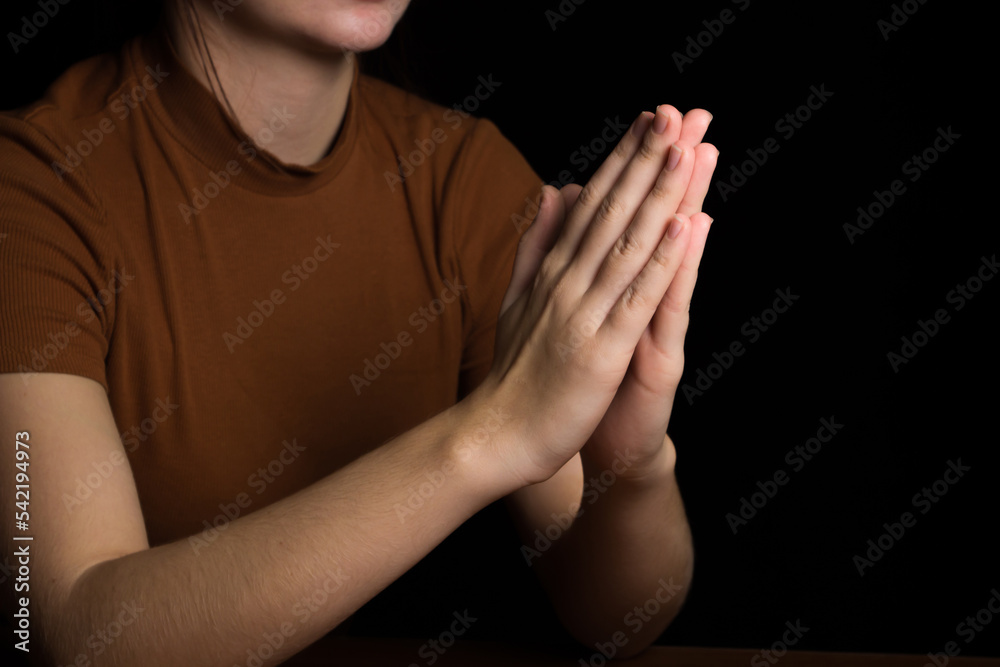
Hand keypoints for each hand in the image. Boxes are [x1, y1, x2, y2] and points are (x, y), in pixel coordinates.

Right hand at [470, 106, 707, 486]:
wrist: (495, 434)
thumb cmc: (512, 372)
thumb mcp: (518, 297)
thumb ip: (537, 243)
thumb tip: (554, 191)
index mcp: (553, 271)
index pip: (591, 204)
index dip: (622, 159)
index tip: (647, 120)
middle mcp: (567, 282)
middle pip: (612, 210)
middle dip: (645, 159)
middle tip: (673, 112)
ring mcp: (583, 313)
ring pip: (628, 242)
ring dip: (658, 193)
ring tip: (684, 147)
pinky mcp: (601, 348)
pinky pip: (636, 296)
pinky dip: (661, 257)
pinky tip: (681, 222)